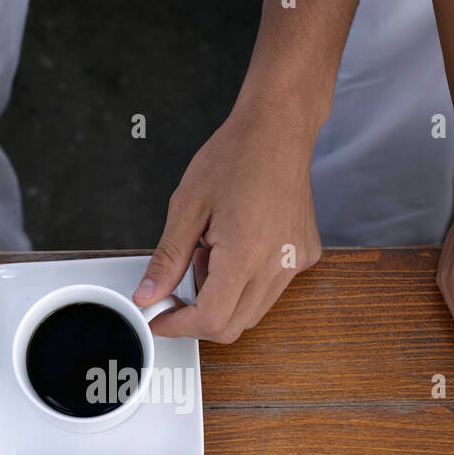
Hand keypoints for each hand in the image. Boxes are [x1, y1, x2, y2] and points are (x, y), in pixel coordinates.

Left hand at [133, 99, 321, 342]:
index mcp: (245, 254)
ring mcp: (295, 263)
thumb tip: (148, 295)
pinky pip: (271, 290)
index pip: (210, 319)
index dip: (178, 326)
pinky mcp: (305, 256)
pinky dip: (246, 284)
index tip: (159, 319)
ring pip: (252, 312)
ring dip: (223, 299)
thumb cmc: (235, 155)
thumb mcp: (187, 206)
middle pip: (232, 326)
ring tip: (210, 256)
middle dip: (198, 317)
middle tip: (179, 286)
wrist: (279, 128)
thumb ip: (167, 259)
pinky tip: (236, 248)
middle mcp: (277, 265)